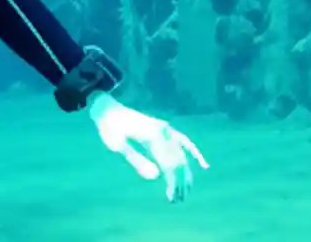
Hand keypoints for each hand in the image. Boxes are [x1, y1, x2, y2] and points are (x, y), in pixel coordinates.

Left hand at [88, 92, 208, 201]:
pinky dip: (194, 153)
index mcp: (153, 135)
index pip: (169, 165)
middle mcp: (164, 131)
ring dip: (185, 175)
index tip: (171, 199)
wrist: (106, 108)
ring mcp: (166, 129)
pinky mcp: (164, 129)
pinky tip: (203, 165)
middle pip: (178, 161)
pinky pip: (184, 141)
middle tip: (176, 201)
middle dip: (179, 183)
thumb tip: (155, 177)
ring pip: (182, 155)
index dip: (173, 183)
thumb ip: (135, 159)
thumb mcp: (117, 144)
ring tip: (184, 193)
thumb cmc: (108, 127)